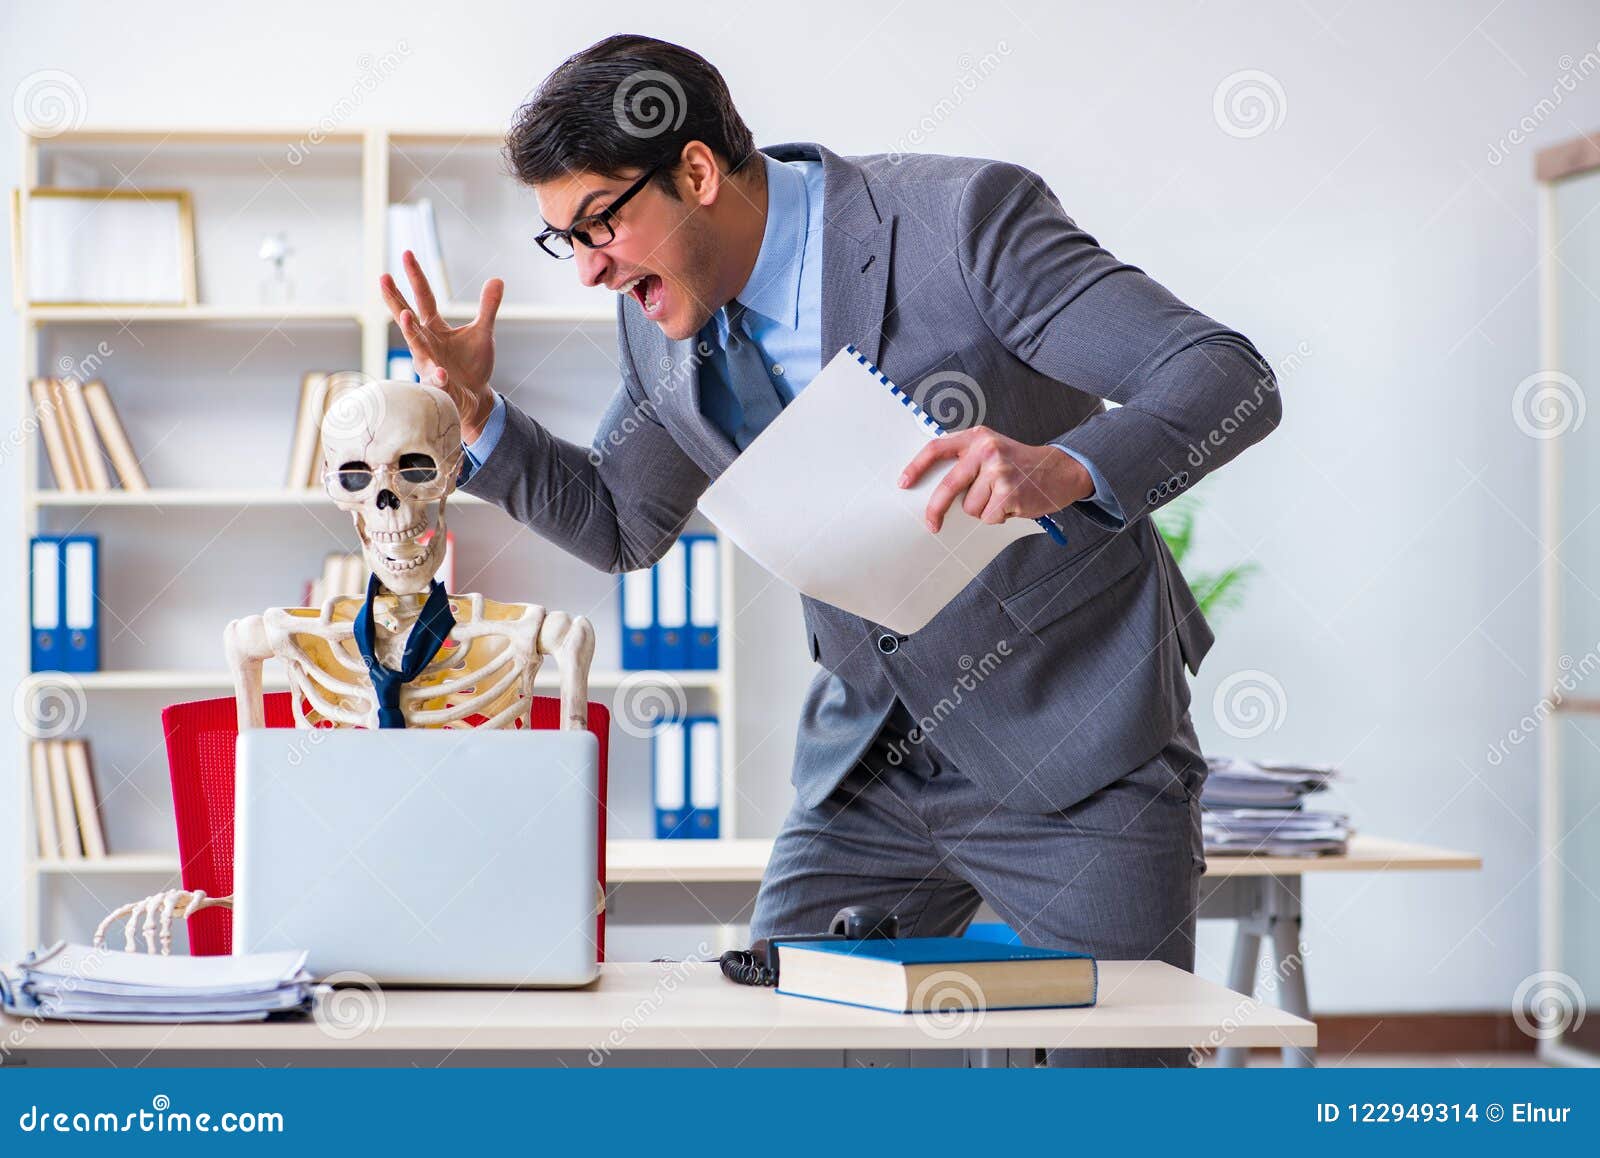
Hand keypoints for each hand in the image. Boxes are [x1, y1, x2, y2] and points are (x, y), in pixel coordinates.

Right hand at [378, 250, 502, 441]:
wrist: (475, 398)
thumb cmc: (472, 365)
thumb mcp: (482, 332)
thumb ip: (487, 307)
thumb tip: (498, 278)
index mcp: (434, 327)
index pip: (424, 297)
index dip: (416, 276)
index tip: (407, 253)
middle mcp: (425, 342)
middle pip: (407, 316)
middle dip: (395, 298)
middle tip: (383, 277)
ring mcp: (428, 363)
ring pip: (416, 345)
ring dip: (411, 331)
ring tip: (406, 317)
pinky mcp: (439, 385)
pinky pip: (437, 380)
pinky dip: (438, 378)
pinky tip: (442, 374)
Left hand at [898, 426, 1092, 533]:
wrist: (1059, 470)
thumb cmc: (1019, 464)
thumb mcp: (992, 449)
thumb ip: (966, 460)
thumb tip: (935, 490)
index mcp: (977, 437)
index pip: (937, 448)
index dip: (916, 466)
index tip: (903, 482)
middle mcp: (986, 450)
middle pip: (948, 486)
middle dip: (936, 509)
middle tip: (931, 524)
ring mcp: (999, 471)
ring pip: (970, 507)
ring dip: (983, 510)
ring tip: (1001, 498)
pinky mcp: (1009, 493)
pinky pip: (988, 517)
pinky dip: (997, 517)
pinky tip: (1012, 504)